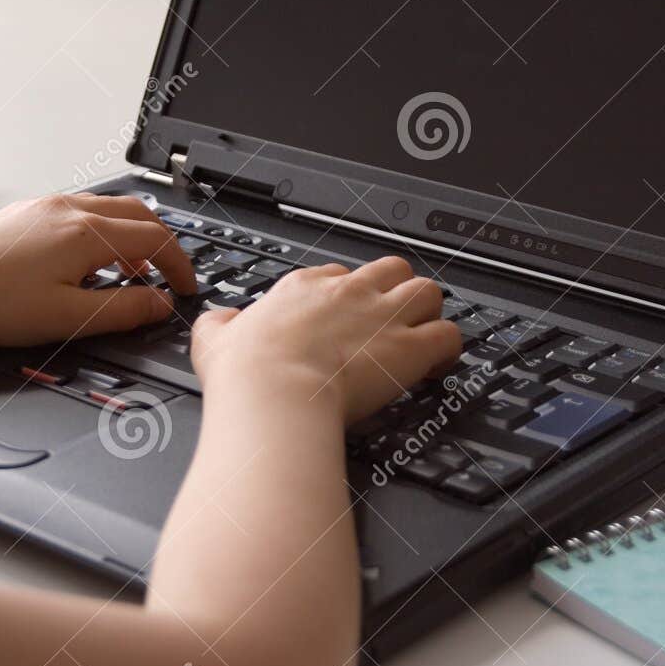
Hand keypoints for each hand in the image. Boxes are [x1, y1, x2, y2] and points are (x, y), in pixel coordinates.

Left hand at [0, 193, 195, 345]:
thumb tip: (160, 305)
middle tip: (168, 276)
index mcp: (86, 233)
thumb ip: (123, 310)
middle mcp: (69, 209)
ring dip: (131, 237)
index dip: (179, 265)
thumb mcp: (67, 319)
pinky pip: (79, 212)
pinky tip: (86, 263)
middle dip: (161, 244)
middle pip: (138, 213)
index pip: (155, 238)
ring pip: (108, 210)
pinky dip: (101, 233)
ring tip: (130, 274)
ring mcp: (45, 206)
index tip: (185, 288)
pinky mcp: (25, 212)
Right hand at [190, 256, 462, 422]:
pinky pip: (449, 335)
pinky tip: (437, 366)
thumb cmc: (247, 373)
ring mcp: (383, 316)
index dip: (346, 297)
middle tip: (389, 323)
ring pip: (427, 290)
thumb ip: (221, 325)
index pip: (338, 275)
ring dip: (427, 313)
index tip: (345, 319)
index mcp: (304, 288)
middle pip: (391, 271)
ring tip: (420, 338)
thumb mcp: (215, 339)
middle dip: (394, 293)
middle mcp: (349, 293)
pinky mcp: (410, 348)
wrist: (273, 394)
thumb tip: (221, 322)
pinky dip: (449, 350)